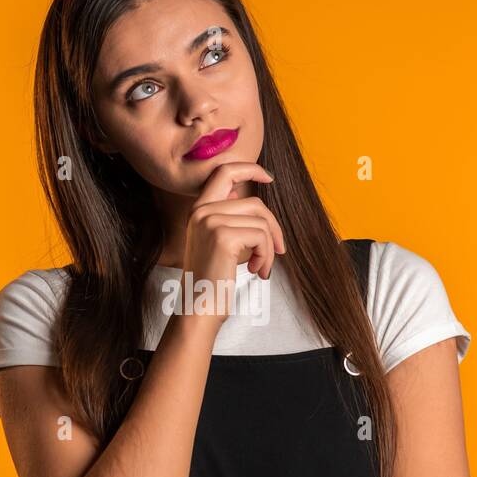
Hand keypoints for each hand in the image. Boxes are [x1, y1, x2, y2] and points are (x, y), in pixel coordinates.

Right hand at [183, 162, 284, 305]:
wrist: (199, 308)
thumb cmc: (212, 280)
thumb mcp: (215, 242)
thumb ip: (225, 216)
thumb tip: (239, 192)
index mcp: (198, 209)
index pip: (224, 172)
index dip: (250, 169)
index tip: (269, 178)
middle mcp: (201, 211)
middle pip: (255, 203)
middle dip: (273, 228)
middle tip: (278, 251)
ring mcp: (210, 221)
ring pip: (261, 222)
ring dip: (269, 248)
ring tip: (261, 267)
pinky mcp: (223, 236)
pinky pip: (261, 237)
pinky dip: (266, 256)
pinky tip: (257, 271)